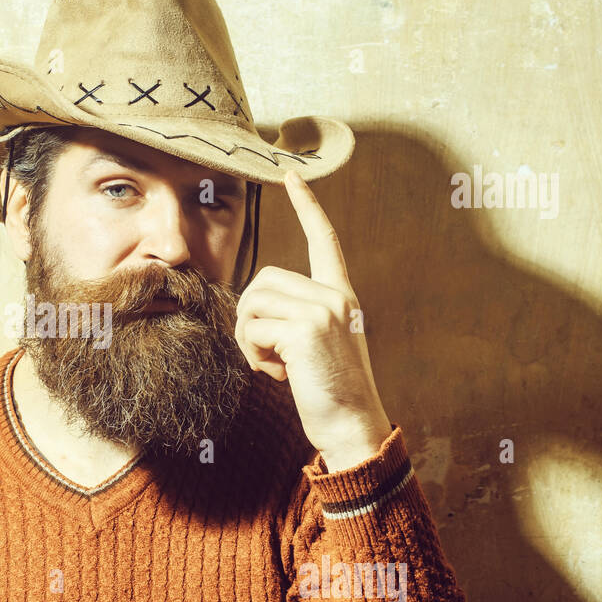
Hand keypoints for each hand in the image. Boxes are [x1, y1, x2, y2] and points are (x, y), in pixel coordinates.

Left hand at [234, 169, 391, 470]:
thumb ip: (293, 317)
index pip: (325, 239)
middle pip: (262, 279)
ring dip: (249, 340)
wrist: (352, 427)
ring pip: (252, 303)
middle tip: (268, 355)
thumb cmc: (328, 392)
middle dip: (251, 318)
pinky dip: (254, 355)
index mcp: (342, 295)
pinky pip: (253, 328)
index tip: (290, 174)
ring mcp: (323, 310)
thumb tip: (252, 307)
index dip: (306, 205)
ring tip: (275, 366)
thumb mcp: (315, 346)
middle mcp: (335, 295)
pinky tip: (279, 376)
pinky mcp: (307, 329)